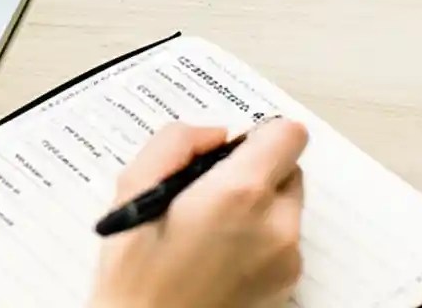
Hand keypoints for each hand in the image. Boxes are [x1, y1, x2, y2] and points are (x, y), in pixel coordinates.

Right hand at [91, 120, 308, 307]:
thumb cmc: (134, 275)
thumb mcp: (132, 189)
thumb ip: (176, 143)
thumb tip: (216, 135)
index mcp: (238, 195)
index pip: (287, 134)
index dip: (257, 136)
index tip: (230, 152)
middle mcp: (275, 226)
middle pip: (289, 169)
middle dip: (254, 172)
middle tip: (207, 194)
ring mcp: (287, 261)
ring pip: (285, 207)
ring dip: (256, 208)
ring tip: (207, 231)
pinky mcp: (288, 287)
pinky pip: (282, 242)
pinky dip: (257, 240)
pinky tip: (216, 256)